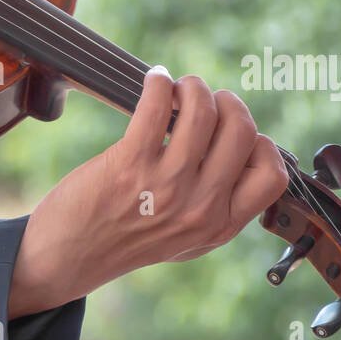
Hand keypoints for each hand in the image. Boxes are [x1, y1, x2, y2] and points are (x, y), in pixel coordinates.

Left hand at [8, 67, 289, 317]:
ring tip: (179, 89)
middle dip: (227, 103)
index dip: (259, 143)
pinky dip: (160, 83)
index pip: (272, 176)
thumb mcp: (185, 240)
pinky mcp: (129, 165)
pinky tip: (155, 81)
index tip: (232, 134)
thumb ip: (217, 209)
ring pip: (204, 112)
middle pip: (243, 131)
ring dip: (193, 87)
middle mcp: (199, 208)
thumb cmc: (124, 241)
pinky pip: (158, 105)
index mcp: (220, 226)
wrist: (68, 258)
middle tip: (204, 100)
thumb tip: (244, 153)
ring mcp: (166, 186)